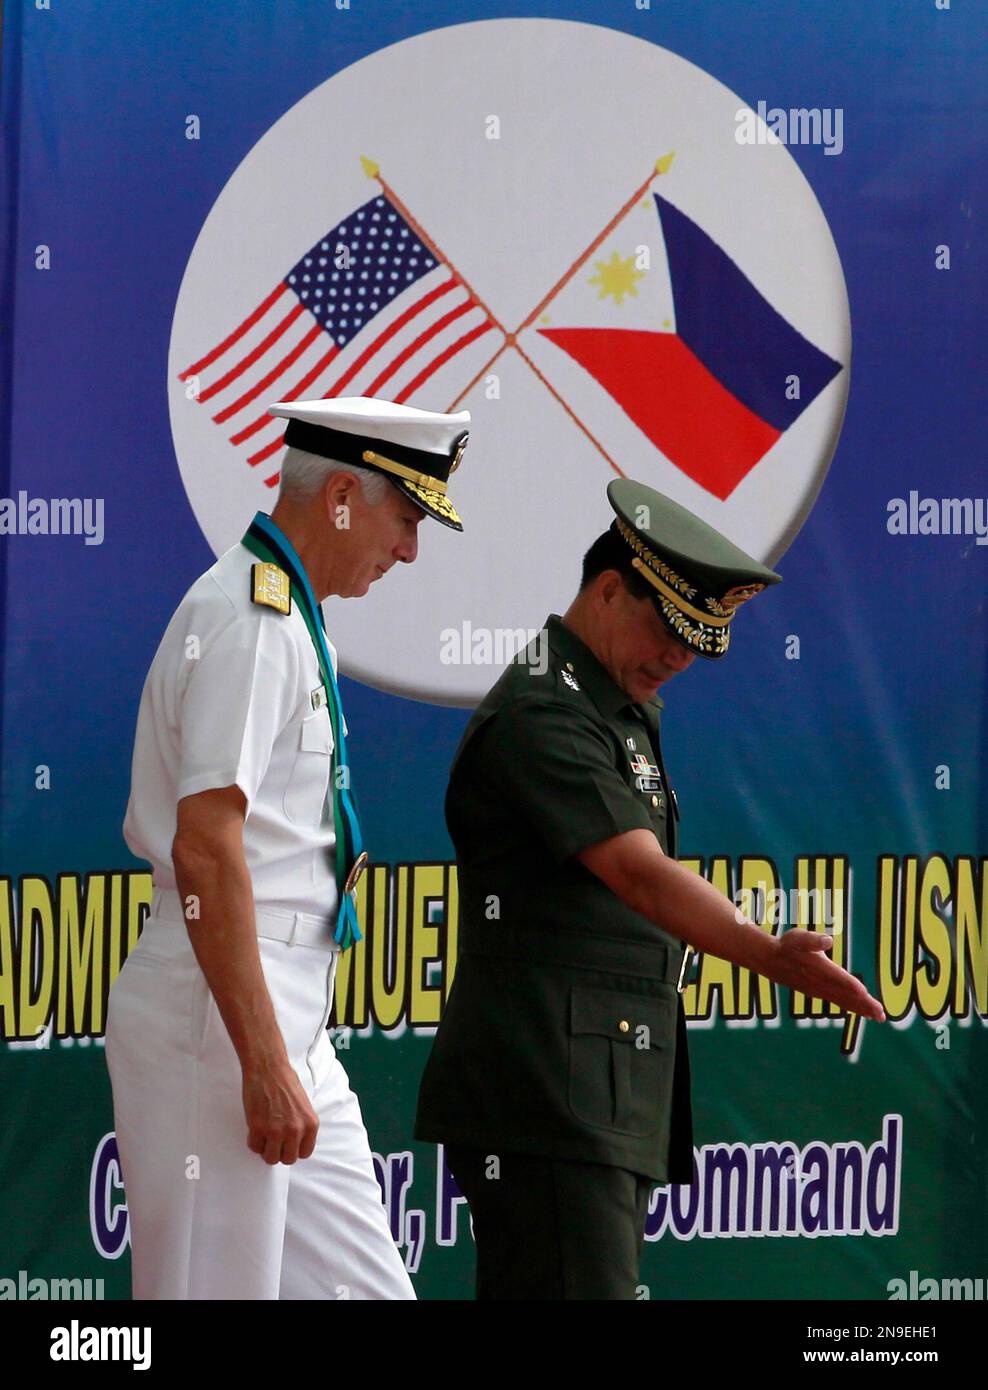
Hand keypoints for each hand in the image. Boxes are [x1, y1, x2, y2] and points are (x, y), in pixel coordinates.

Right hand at [242, 1061, 319, 1163]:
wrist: (268, 1068)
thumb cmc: (285, 1081)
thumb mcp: (304, 1106)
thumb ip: (302, 1125)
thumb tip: (295, 1142)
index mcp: (310, 1124)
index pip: (305, 1153)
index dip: (294, 1149)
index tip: (287, 1144)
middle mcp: (296, 1130)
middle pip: (288, 1159)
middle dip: (280, 1152)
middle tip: (273, 1140)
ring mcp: (277, 1130)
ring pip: (271, 1158)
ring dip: (266, 1149)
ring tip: (264, 1135)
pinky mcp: (258, 1128)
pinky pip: (255, 1147)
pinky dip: (254, 1141)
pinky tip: (255, 1128)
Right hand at [768, 930, 884, 1020]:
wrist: (772, 962)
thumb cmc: (788, 946)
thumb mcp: (798, 937)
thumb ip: (813, 939)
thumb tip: (828, 940)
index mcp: (819, 968)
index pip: (837, 978)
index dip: (851, 985)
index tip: (865, 993)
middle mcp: (821, 983)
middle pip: (845, 995)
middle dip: (863, 1004)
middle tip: (881, 1015)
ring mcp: (821, 991)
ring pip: (844, 1002)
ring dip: (861, 1009)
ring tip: (879, 1017)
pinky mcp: (821, 994)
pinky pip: (840, 1002)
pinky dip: (853, 1007)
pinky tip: (864, 1012)